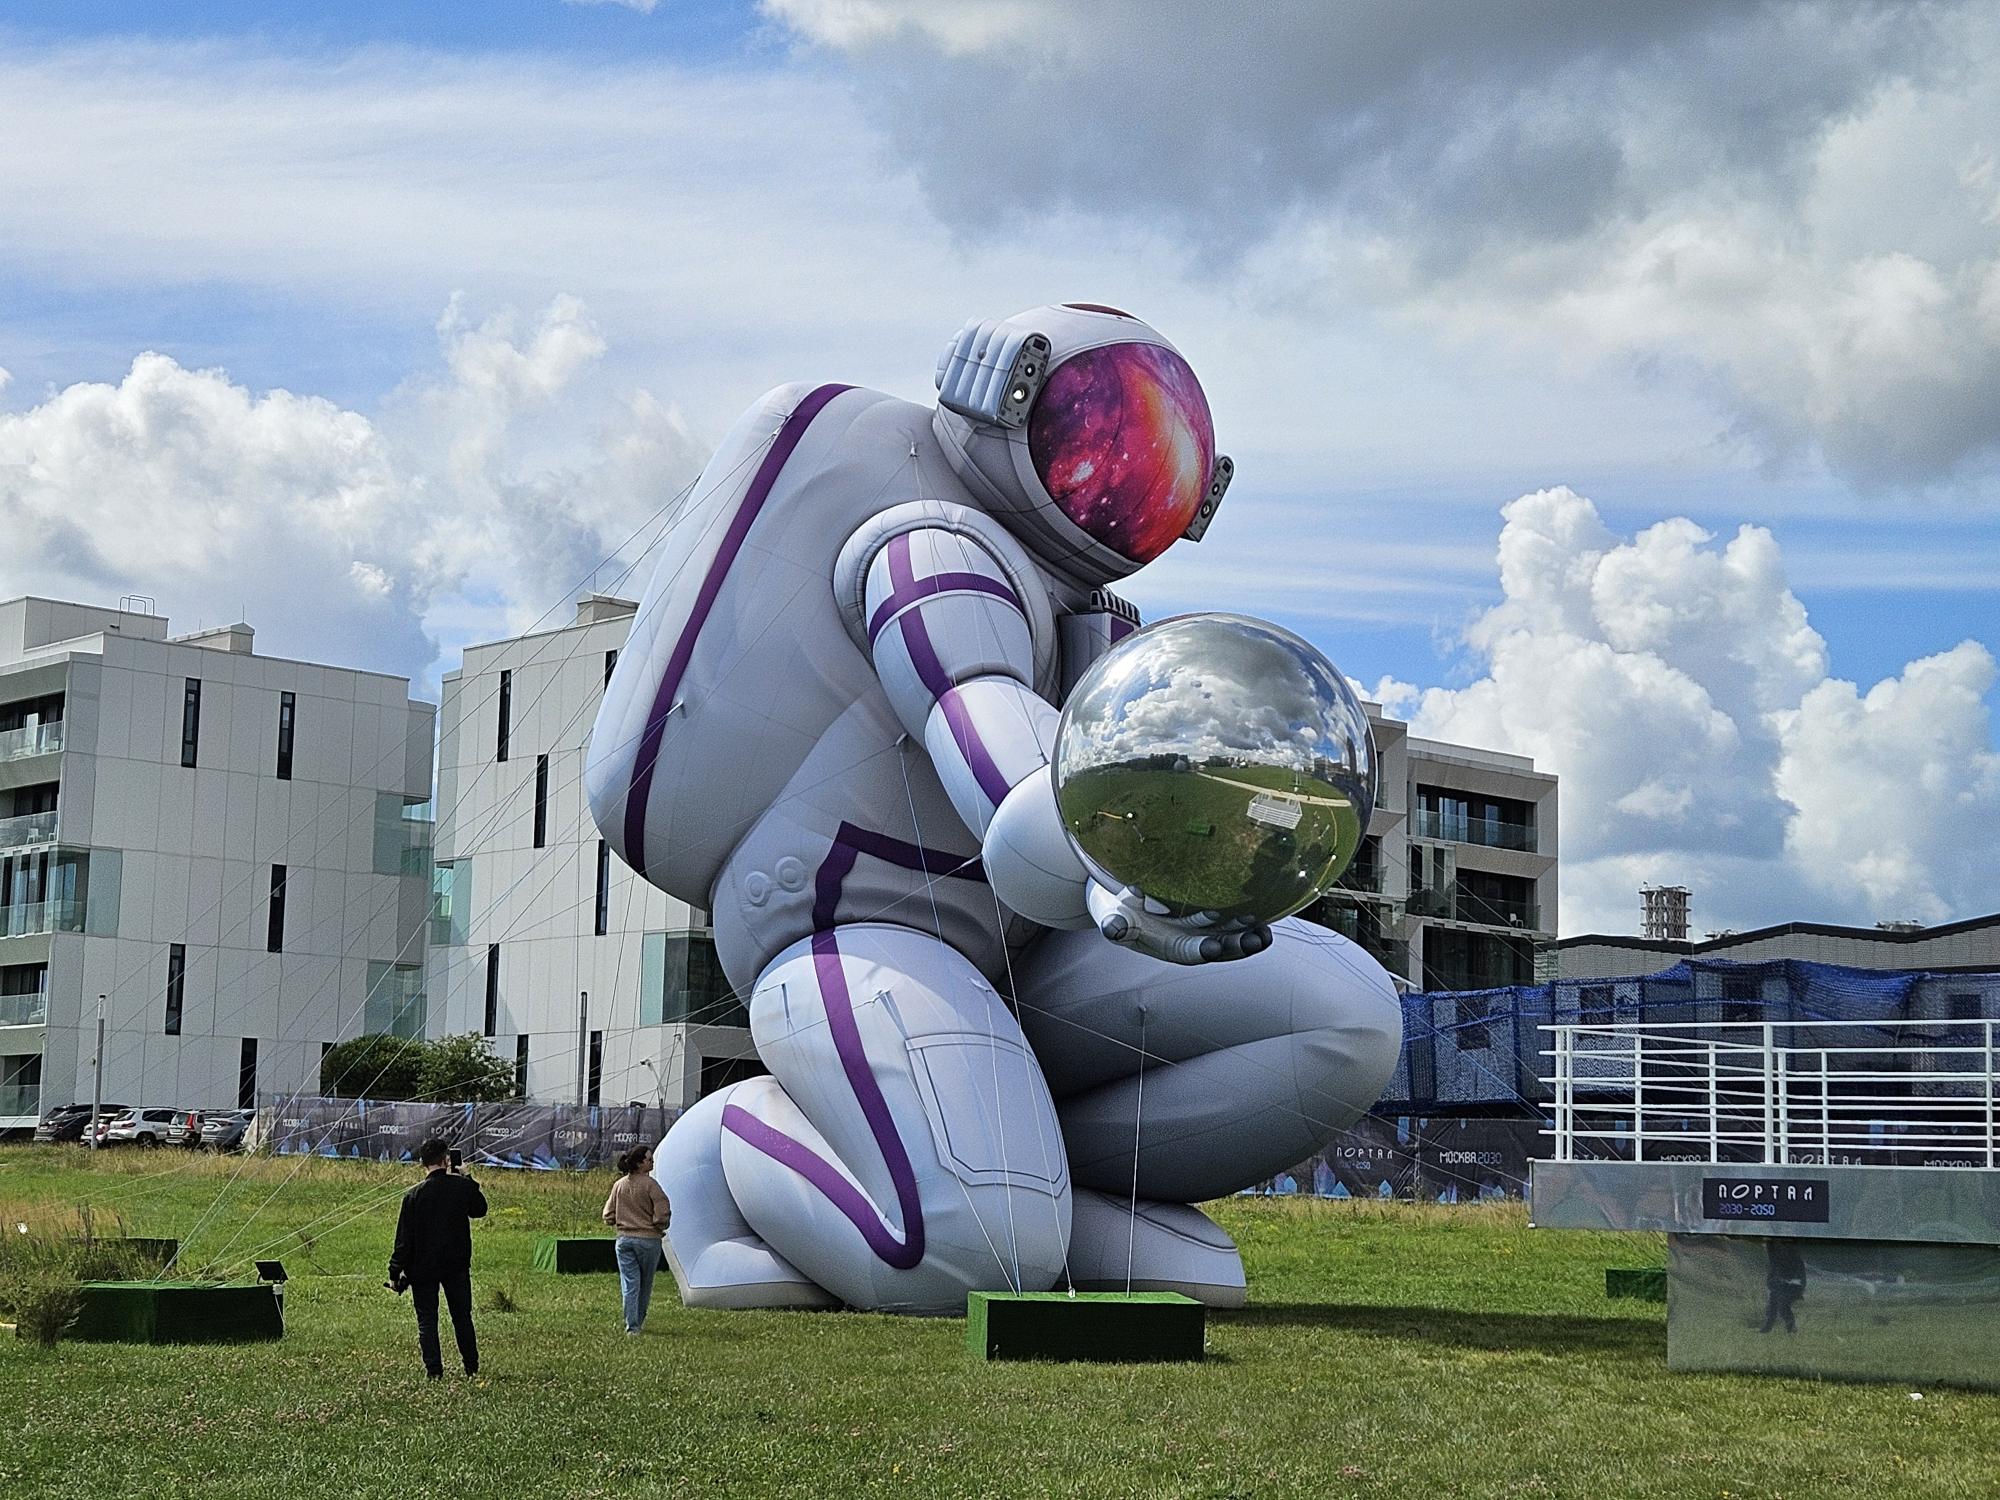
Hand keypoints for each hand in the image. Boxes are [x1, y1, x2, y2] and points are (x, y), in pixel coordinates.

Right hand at [1085, 882, 1271, 965]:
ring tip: (1264, 930)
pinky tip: (1264, 911)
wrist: (1119, 895)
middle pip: (1216, 948)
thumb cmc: (1115, 908)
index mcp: (1167, 945)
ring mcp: (1199, 927)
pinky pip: (1231, 918)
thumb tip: (1113, 928)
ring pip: (1228, 935)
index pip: (1187, 952)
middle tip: (1254, 939)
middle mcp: (1187, 939)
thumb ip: (1114, 924)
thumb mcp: (1110, 914)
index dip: (1201, 950)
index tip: (1212, 946)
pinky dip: (1247, 918)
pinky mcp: (1207, 911)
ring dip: (1247, 934)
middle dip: (1236, 945)